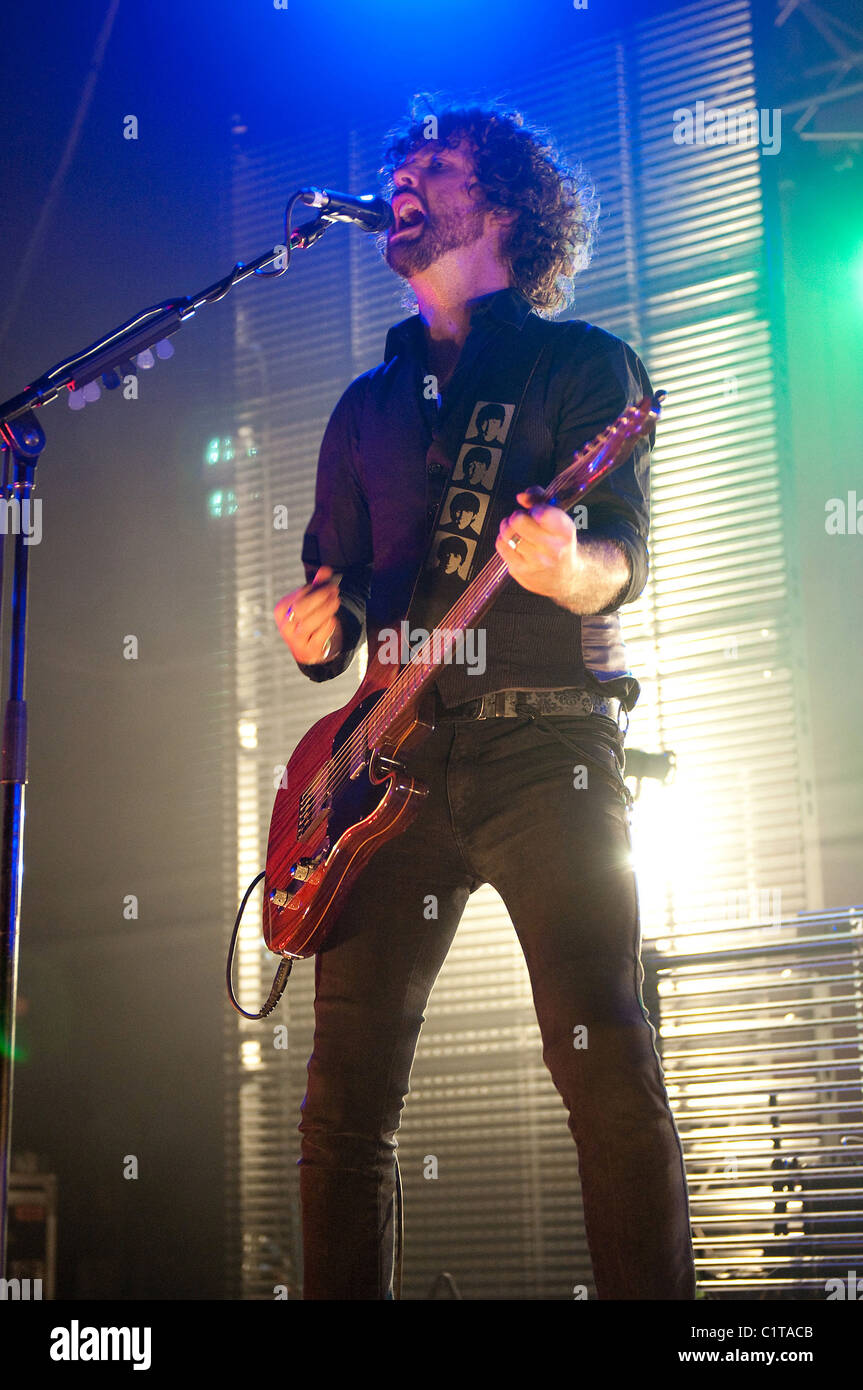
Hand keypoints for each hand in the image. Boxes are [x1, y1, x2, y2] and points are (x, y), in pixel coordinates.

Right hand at [274, 566, 342, 664]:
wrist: (308, 647)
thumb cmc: (308, 619)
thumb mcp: (311, 601)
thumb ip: (317, 585)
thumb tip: (326, 569)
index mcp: (281, 610)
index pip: (297, 596)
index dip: (314, 589)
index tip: (330, 584)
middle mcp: (284, 625)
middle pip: (300, 609)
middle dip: (319, 598)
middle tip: (334, 591)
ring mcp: (294, 640)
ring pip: (308, 624)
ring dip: (325, 611)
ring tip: (336, 602)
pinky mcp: (306, 650)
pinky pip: (318, 637)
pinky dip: (326, 626)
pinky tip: (332, 619)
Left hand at [495, 488, 579, 603]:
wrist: (564, 577)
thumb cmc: (559, 542)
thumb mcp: (559, 519)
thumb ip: (541, 500)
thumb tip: (521, 497)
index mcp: (565, 532)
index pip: (542, 513)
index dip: (535, 507)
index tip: (536, 511)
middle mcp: (552, 549)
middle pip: (519, 521)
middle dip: (518, 516)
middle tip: (523, 519)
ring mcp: (535, 562)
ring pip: (507, 533)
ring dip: (508, 527)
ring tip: (516, 530)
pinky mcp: (520, 570)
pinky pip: (501, 545)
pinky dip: (503, 539)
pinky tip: (512, 541)